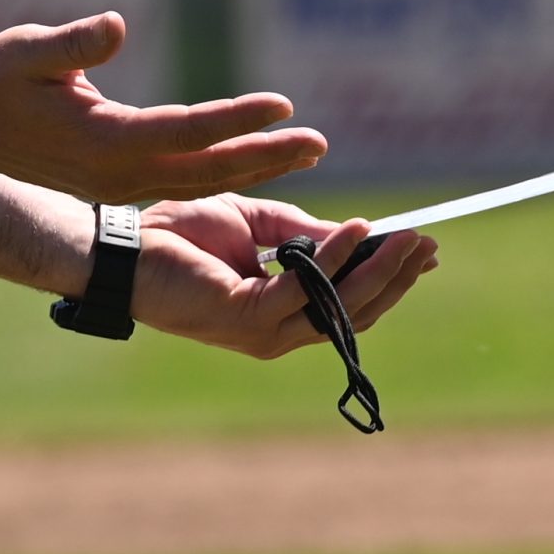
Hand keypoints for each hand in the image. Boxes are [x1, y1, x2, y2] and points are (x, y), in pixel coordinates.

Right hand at [0, 13, 325, 201]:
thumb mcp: (26, 50)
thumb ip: (73, 44)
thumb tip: (116, 27)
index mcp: (102, 141)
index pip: (185, 130)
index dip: (236, 119)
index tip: (283, 105)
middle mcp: (117, 172)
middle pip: (206, 168)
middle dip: (266, 157)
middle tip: (320, 143)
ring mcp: (118, 185)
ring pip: (201, 181)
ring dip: (254, 168)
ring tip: (305, 153)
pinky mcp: (117, 184)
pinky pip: (184, 182)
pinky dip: (224, 173)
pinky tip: (255, 162)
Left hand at [131, 193, 437, 358]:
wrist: (125, 245)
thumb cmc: (180, 233)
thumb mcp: (254, 222)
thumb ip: (302, 231)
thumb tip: (357, 232)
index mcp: (280, 311)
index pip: (348, 303)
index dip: (389, 278)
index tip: (424, 250)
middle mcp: (277, 330)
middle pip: (355, 311)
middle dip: (395, 277)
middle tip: (428, 244)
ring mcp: (263, 330)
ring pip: (339, 306)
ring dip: (378, 271)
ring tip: (407, 239)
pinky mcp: (246, 316)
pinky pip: (304, 288)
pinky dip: (335, 258)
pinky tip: (356, 229)